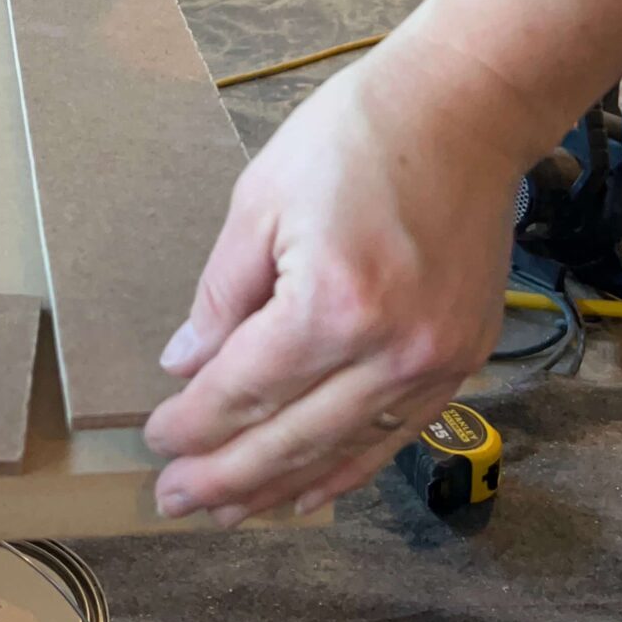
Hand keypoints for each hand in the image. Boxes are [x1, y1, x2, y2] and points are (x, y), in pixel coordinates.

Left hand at [144, 34, 529, 523]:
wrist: (465, 111)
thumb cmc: (356, 136)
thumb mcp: (260, 198)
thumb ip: (223, 292)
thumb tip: (187, 364)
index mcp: (330, 303)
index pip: (244, 390)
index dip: (194, 423)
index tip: (156, 439)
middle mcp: (389, 350)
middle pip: (289, 437)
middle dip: (223, 474)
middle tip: (173, 498)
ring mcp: (434, 363)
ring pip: (341, 451)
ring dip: (278, 487)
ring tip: (226, 510)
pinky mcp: (462, 361)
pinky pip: (394, 438)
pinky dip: (344, 470)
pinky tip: (304, 492)